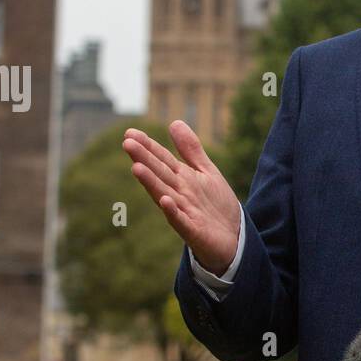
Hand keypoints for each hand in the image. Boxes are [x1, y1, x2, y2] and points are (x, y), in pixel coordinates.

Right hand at [122, 120, 240, 274]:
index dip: (148, 146)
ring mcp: (184, 213)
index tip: (130, 133)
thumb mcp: (206, 172)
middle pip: (160, 174)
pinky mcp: (193, 231)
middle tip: (127, 143)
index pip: (162, 159)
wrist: (234, 239)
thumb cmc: (216, 206)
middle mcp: (178, 194)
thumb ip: (191, 150)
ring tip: (136, 168)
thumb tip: (174, 122)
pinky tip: (165, 201)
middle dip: (144, 159)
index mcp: (181, 179)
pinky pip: (181, 221)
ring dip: (151, 183)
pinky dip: (173, 212)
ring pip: (164, 194)